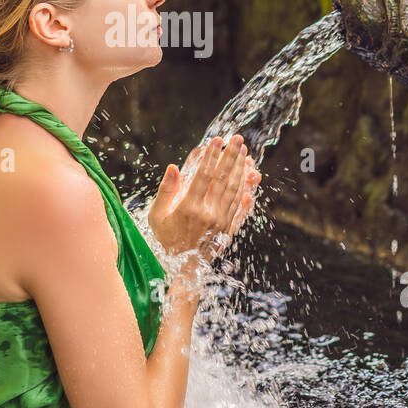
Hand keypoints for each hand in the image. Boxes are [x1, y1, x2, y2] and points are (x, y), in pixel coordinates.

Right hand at [148, 135, 260, 266]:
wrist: (182, 268)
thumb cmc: (165, 239)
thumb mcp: (157, 215)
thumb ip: (166, 190)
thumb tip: (174, 167)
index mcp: (189, 208)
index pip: (203, 176)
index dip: (211, 156)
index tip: (216, 140)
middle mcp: (208, 214)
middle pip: (223, 179)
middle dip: (231, 156)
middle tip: (238, 139)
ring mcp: (221, 221)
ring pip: (234, 190)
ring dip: (241, 169)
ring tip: (244, 152)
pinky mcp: (228, 228)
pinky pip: (240, 206)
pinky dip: (246, 191)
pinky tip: (250, 179)